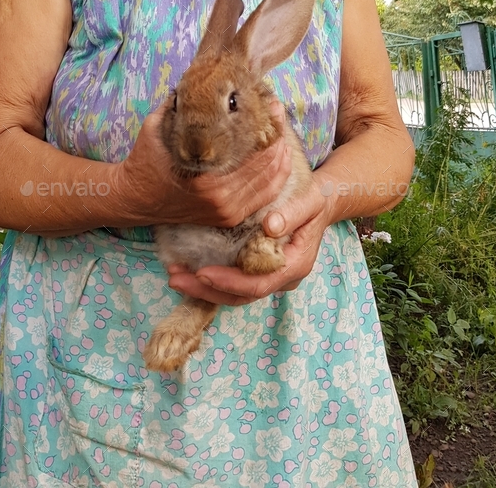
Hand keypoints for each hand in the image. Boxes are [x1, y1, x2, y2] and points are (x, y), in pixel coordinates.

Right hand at [113, 99, 292, 228]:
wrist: (134, 199)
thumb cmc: (145, 161)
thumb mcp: (156, 127)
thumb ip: (176, 104)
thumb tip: (195, 80)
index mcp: (206, 179)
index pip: (252, 150)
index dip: (269, 126)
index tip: (273, 105)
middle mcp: (221, 200)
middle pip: (268, 166)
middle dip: (279, 137)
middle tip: (279, 113)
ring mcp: (227, 212)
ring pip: (272, 182)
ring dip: (281, 156)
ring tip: (282, 131)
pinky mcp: (229, 218)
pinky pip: (264, 197)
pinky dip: (277, 177)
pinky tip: (279, 157)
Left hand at [166, 172, 331, 305]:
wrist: (322, 203)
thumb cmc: (314, 201)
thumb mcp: (310, 201)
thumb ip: (293, 213)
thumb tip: (270, 226)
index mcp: (294, 265)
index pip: (259, 282)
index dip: (230, 281)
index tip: (203, 272)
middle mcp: (281, 277)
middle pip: (242, 295)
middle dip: (206, 290)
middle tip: (175, 277)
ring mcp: (269, 276)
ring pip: (235, 293)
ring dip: (203, 288)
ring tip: (173, 275)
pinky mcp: (258, 269)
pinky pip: (233, 282)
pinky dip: (210, 279)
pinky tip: (187, 268)